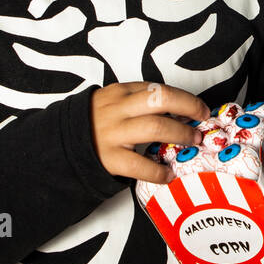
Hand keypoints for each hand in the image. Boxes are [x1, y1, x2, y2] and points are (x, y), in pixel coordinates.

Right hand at [89, 82, 208, 183]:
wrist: (62, 145)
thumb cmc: (95, 124)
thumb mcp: (113, 103)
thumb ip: (138, 101)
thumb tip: (179, 109)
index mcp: (120, 92)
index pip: (158, 88)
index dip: (185, 98)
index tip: (200, 109)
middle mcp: (118, 109)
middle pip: (160, 100)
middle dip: (188, 108)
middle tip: (201, 122)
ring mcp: (113, 133)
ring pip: (155, 127)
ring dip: (180, 134)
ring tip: (192, 142)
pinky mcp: (109, 158)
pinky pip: (139, 164)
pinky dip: (158, 171)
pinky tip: (168, 174)